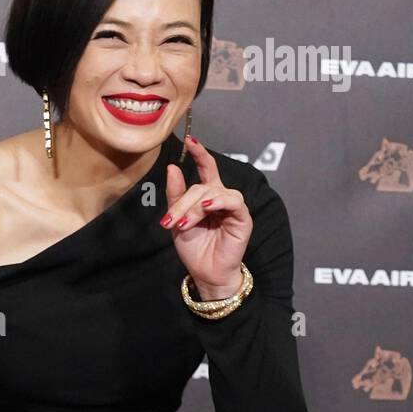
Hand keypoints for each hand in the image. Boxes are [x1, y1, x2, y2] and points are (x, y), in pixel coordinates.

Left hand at [161, 136, 252, 298]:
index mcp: (207, 196)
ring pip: (212, 193)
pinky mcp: (242, 218)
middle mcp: (221, 198)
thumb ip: (176, 195)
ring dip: (194, 207)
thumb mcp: (177, 219)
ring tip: (184, 224)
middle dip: (182, 203)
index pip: (206, 169)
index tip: (191, 140)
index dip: (200, 153)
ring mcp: (233, 207)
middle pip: (201, 186)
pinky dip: (218, 202)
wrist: (204, 272)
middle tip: (169, 221)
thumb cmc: (193, 247)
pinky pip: (232, 202)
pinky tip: (207, 208)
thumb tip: (173, 167)